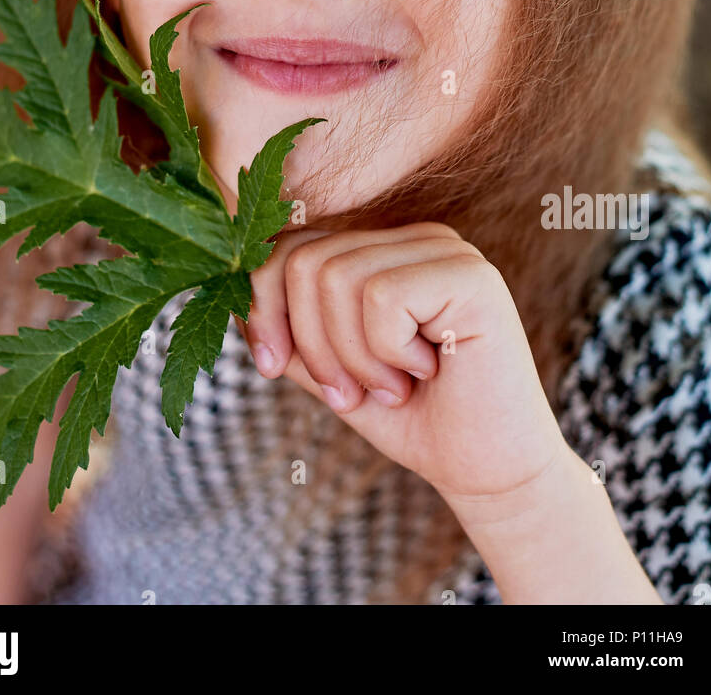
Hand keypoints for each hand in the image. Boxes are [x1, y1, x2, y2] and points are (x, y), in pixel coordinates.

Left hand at [232, 222, 569, 514]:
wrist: (485, 471)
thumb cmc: (411, 419)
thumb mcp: (329, 369)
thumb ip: (289, 327)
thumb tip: (225, 293)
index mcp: (383, 249)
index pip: (290, 245)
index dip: (264, 305)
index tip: (273, 367)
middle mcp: (415, 238)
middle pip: (305, 261)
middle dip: (311, 344)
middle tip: (349, 393)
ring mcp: (446, 250)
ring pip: (337, 277)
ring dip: (351, 356)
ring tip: (391, 386)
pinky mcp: (471, 277)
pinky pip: (382, 297)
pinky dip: (386, 352)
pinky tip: (425, 371)